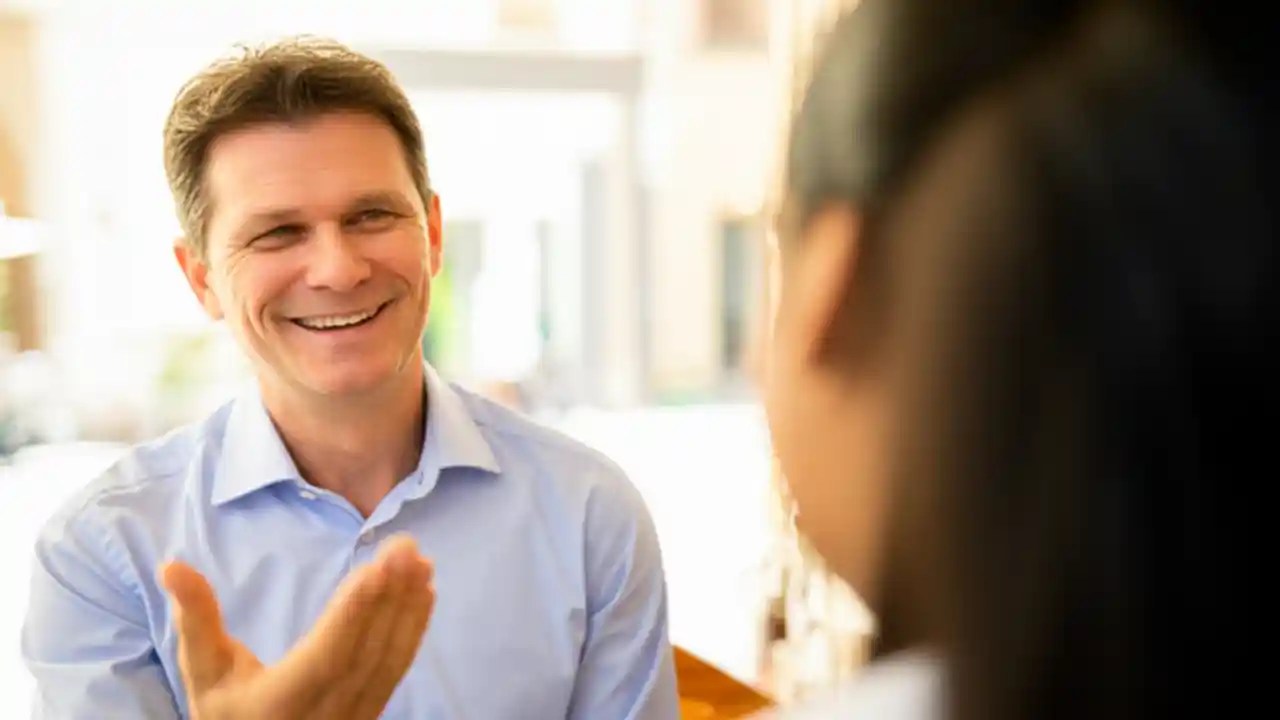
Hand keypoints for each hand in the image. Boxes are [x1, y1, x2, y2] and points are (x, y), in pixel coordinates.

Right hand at [159, 534, 434, 719]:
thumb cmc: (225, 712)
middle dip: (389, 597)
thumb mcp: (205, 672)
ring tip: (419, 561)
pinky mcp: (371, 711)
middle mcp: (326, 715)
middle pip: (366, 653)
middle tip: (405, 546)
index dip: (353, 613)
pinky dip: (413, 629)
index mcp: (281, 703)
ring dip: (408, 608)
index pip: (327, 655)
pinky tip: (425, 592)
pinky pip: (397, 669)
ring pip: (388, 661)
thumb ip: (195, 619)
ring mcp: (354, 716)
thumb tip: (171, 565)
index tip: (376, 568)